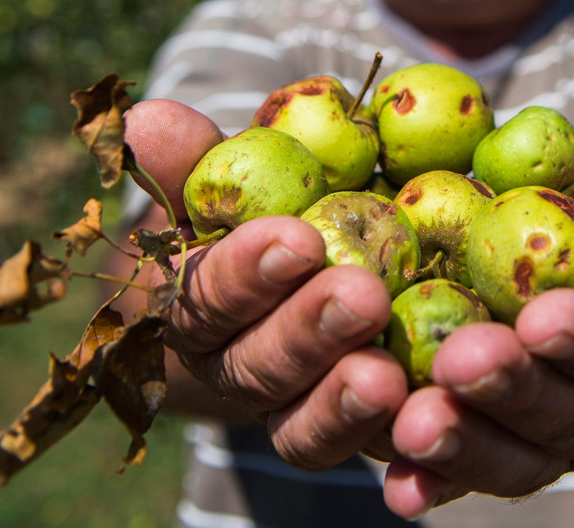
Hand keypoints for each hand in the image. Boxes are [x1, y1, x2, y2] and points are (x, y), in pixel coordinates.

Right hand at [125, 99, 409, 469]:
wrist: (332, 269)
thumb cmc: (279, 210)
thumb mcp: (246, 180)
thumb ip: (201, 159)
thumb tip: (145, 118)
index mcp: (202, 309)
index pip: (206, 299)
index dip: (245, 273)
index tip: (297, 238)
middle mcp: (239, 371)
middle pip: (258, 368)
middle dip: (306, 334)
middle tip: (361, 297)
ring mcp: (297, 412)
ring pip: (303, 428)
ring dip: (341, 403)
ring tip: (387, 374)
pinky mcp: (356, 438)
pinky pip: (369, 455)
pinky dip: (393, 449)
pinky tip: (428, 422)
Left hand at [380, 200, 573, 518]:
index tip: (542, 317)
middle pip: (566, 419)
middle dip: (510, 392)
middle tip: (459, 360)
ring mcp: (554, 446)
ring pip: (513, 459)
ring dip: (463, 444)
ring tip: (414, 421)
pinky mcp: (498, 452)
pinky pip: (465, 476)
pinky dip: (430, 481)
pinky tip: (398, 483)